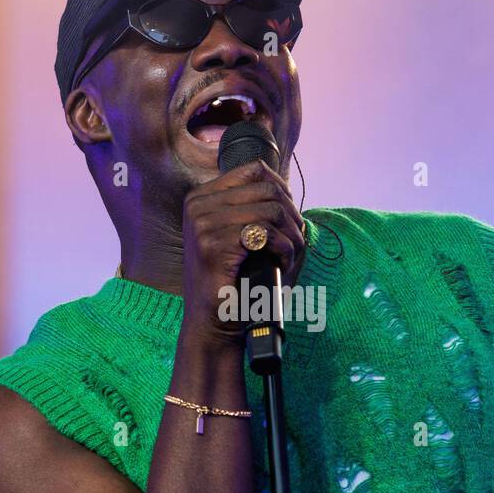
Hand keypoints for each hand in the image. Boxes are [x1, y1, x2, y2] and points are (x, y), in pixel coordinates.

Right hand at [180, 159, 306, 346]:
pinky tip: (283, 263)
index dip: (282, 190)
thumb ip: (256, 208)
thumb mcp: (242, 237)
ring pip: (271, 209)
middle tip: (296, 242)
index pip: (254, 170)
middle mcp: (197, 205)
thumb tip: (286, 188)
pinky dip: (284, 248)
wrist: (214, 322)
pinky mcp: (212, 245)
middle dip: (291, 216)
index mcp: (200, 198)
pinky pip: (266, 233)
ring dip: (291, 235)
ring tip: (291, 255)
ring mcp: (201, 223)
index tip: (290, 218)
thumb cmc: (233, 281)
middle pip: (266, 188)